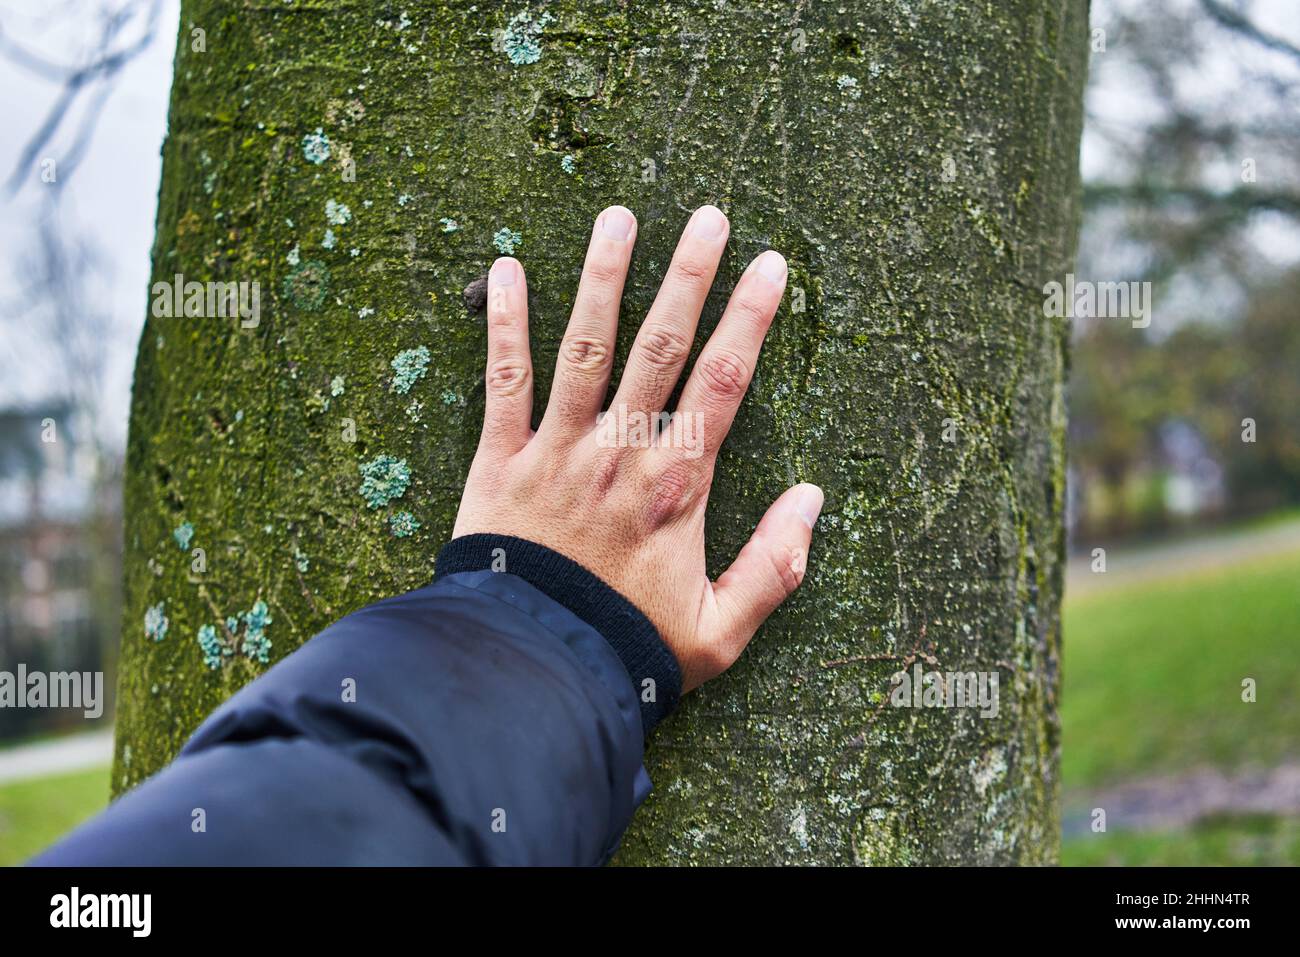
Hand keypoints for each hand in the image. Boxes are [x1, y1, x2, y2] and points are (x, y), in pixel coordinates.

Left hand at [453, 204, 821, 691]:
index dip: (750, 318)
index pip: (724, 382)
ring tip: (619, 217)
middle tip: (708, 215)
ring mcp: (558, 449)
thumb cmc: (629, 650)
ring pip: (587, 345)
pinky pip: (503, 380)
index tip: (770, 266)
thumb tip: (813, 499)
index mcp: (678, 484)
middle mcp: (621, 451)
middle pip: (662, 345)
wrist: (532, 670)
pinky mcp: (500, 459)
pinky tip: (504, 270)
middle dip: (689, 275)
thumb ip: (775, 565)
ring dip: (604, 276)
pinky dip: (503, 324)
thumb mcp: (722, 630)